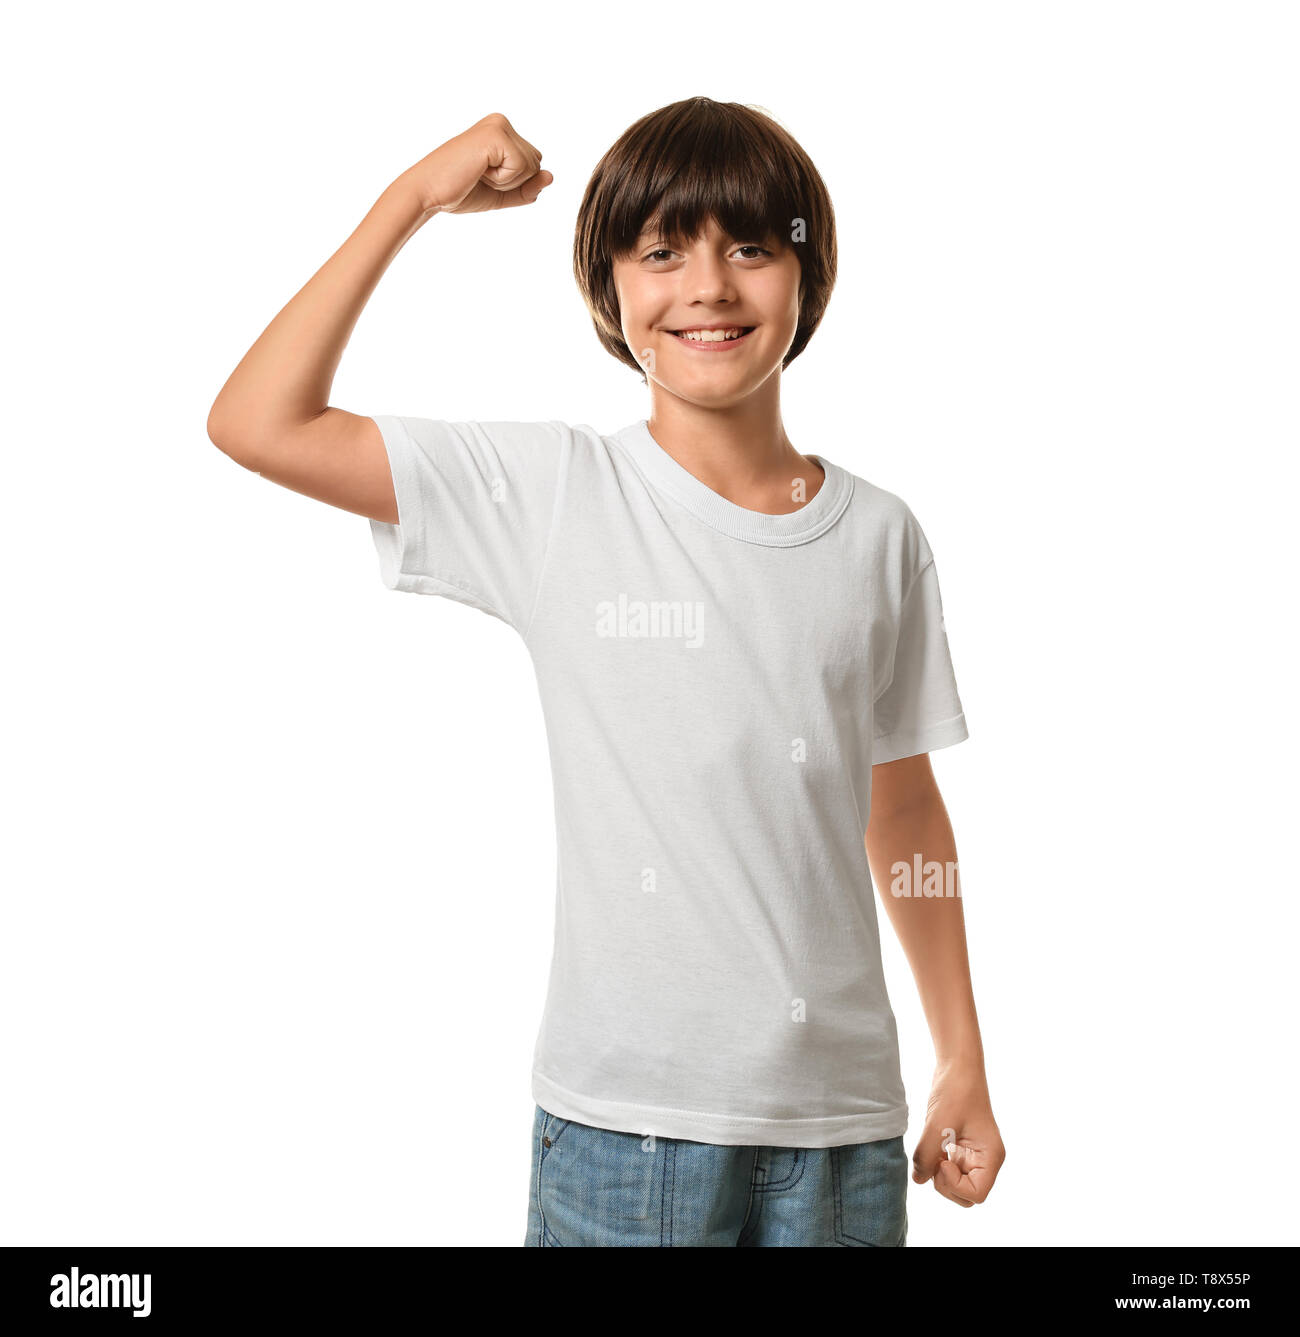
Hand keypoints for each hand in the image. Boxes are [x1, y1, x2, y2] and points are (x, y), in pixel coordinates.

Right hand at [401, 112, 551, 215]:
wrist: (429, 192)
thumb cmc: (460, 192)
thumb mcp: (502, 194)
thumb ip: (528, 188)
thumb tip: (551, 176)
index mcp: (501, 131)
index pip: (534, 165)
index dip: (515, 184)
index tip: (483, 178)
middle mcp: (501, 122)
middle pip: (537, 165)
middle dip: (514, 183)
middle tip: (479, 178)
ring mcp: (499, 125)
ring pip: (532, 167)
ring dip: (507, 182)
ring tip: (478, 174)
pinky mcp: (496, 135)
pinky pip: (522, 168)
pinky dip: (503, 181)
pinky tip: (478, 171)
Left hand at [912, 1065, 1004, 1206]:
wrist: (956, 1066)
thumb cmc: (955, 1091)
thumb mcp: (936, 1124)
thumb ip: (925, 1156)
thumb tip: (918, 1180)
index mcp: (991, 1156)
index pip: (977, 1194)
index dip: (955, 1185)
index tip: (942, 1162)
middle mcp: (984, 1159)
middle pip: (966, 1196)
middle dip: (946, 1185)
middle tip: (934, 1160)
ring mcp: (972, 1155)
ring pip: (956, 1185)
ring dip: (939, 1175)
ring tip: (931, 1151)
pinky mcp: (959, 1148)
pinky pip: (948, 1169)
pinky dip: (936, 1165)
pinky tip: (931, 1148)